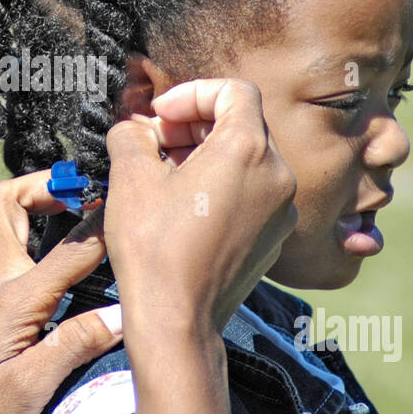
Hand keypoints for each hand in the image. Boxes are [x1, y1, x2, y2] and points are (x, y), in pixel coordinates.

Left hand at [0, 171, 121, 413]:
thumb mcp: (32, 388)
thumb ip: (77, 344)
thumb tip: (124, 314)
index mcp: (12, 298)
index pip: (70, 247)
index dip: (105, 224)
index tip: (134, 211)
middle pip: (5, 201)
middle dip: (45, 185)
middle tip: (81, 195)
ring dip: (12, 203)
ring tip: (49, 214)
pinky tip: (14, 259)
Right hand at [105, 78, 298, 340]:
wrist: (178, 321)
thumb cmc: (155, 248)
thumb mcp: (130, 177)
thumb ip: (131, 134)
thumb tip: (136, 128)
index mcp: (248, 149)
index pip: (233, 92)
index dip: (192, 94)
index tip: (160, 115)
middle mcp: (277, 175)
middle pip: (241, 125)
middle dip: (195, 125)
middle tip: (155, 143)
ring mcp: (282, 210)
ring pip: (247, 161)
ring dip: (207, 156)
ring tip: (165, 176)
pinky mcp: (274, 239)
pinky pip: (252, 195)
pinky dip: (222, 188)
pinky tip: (185, 208)